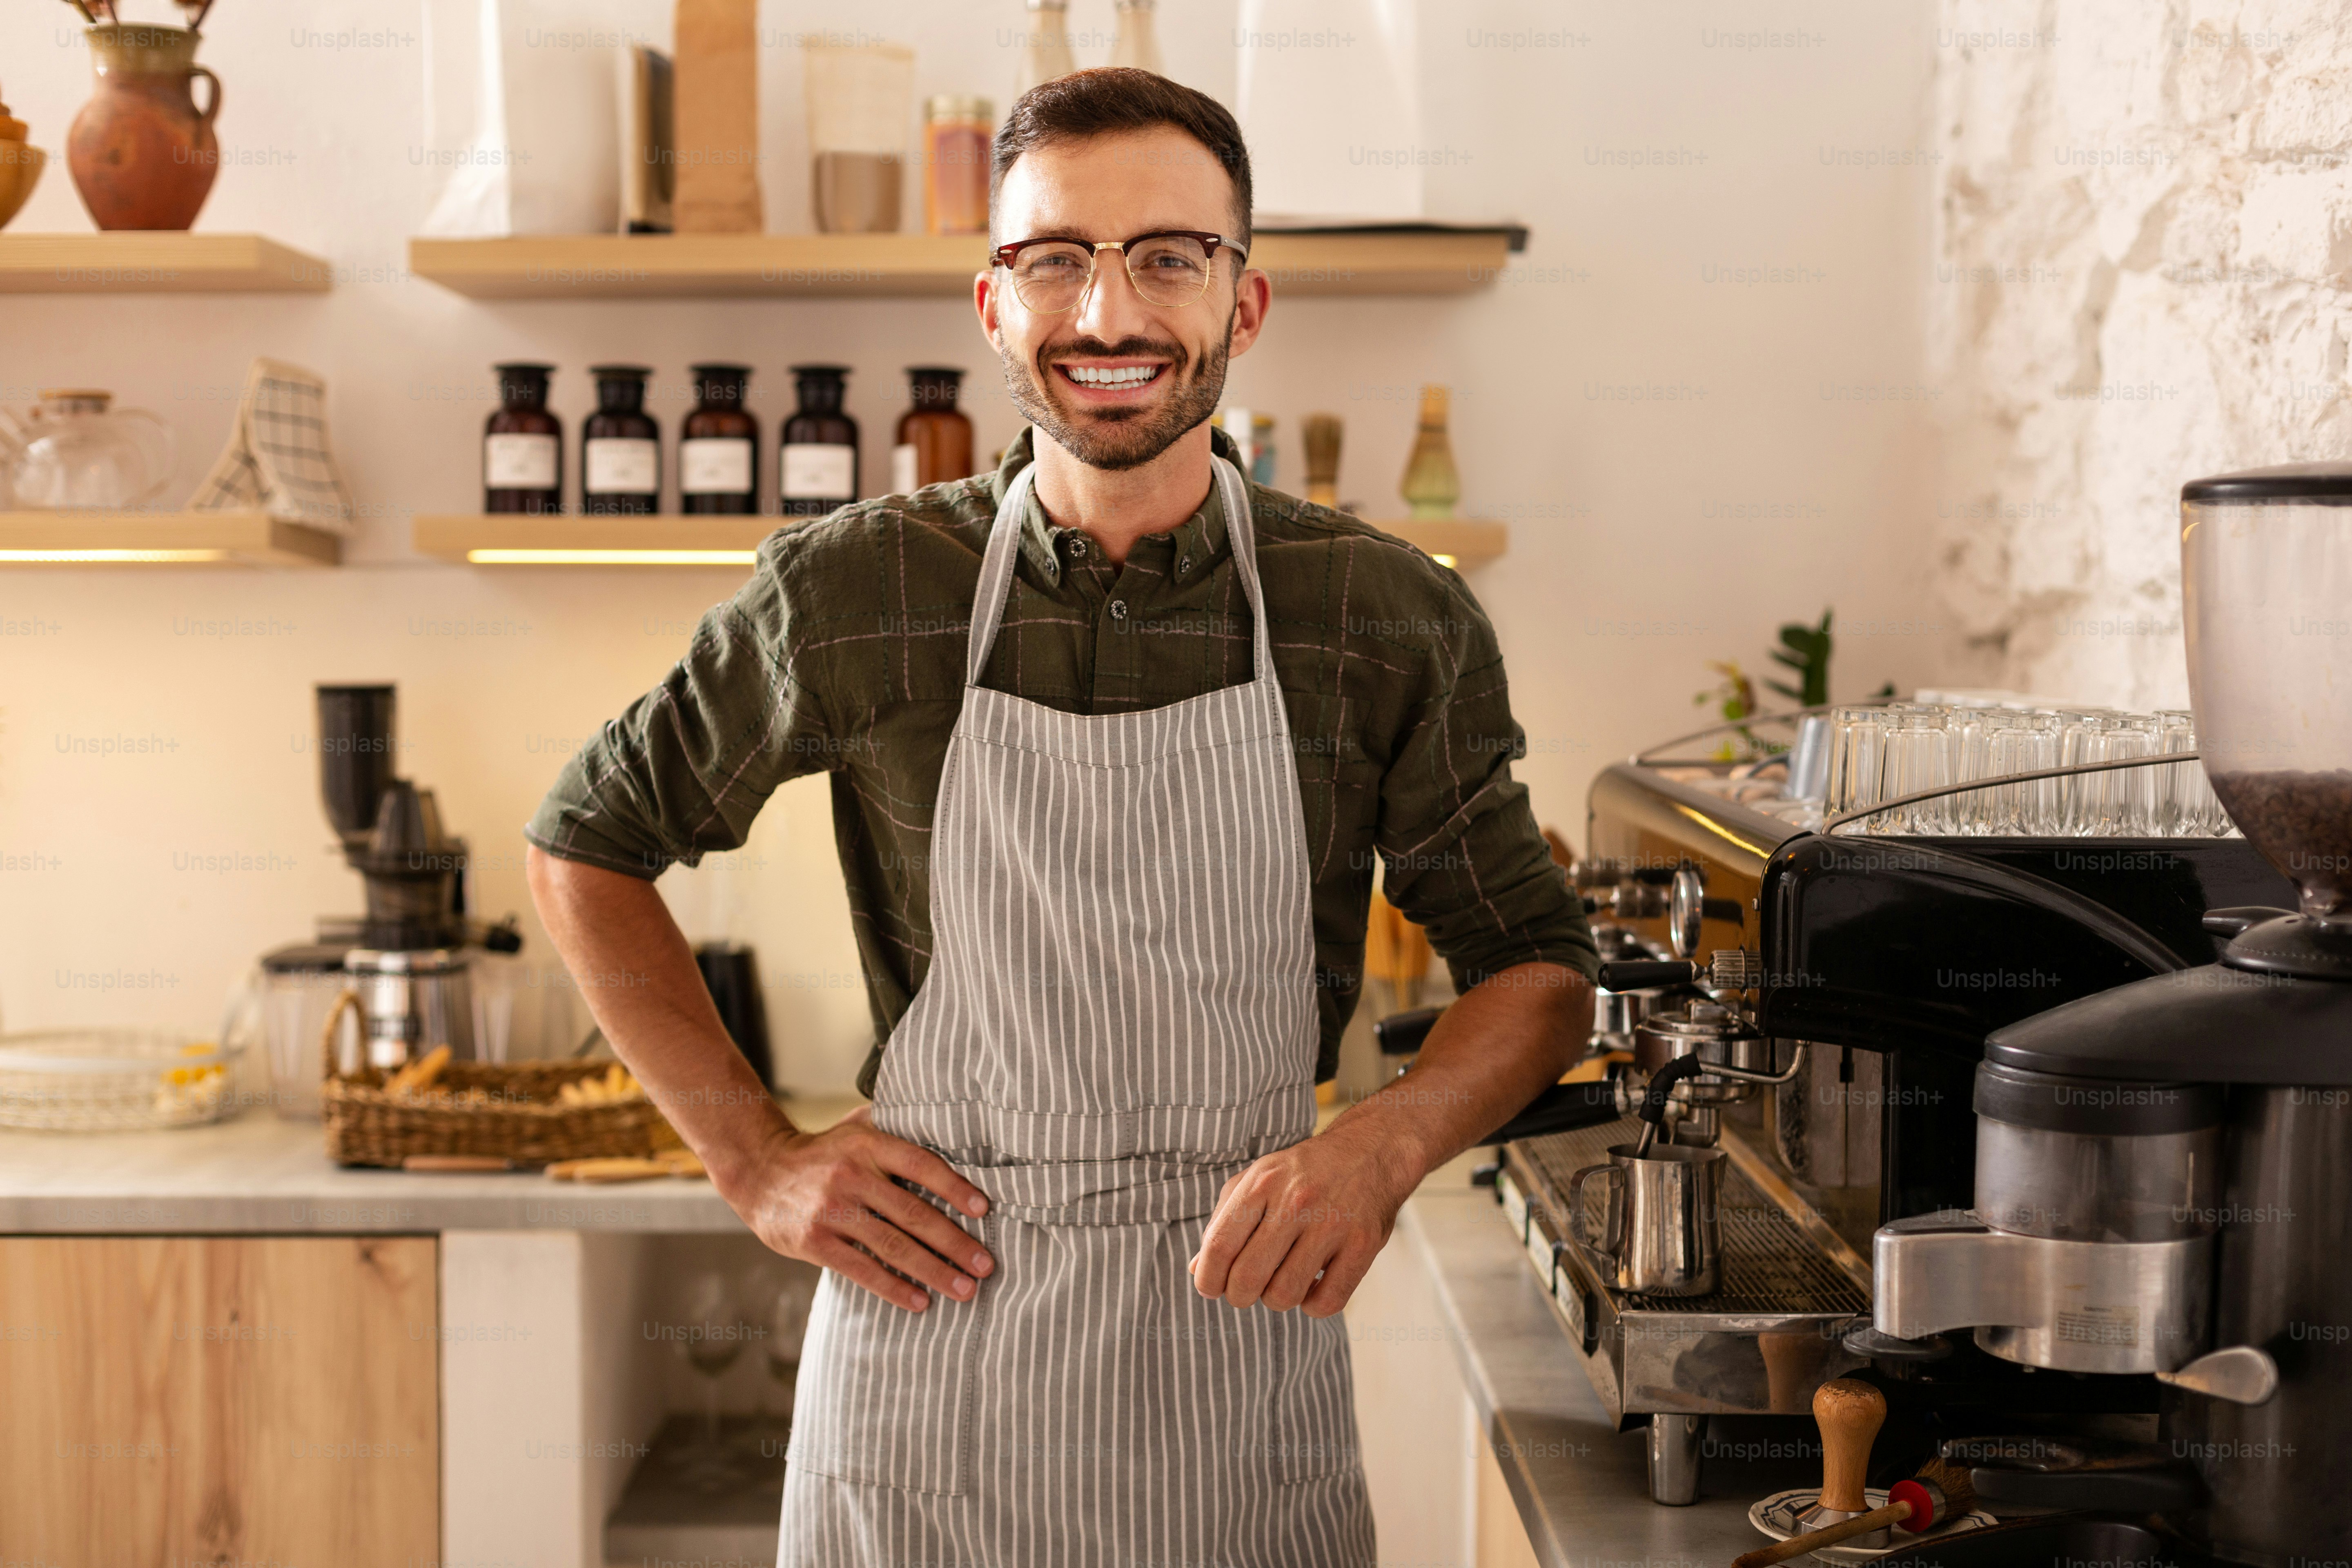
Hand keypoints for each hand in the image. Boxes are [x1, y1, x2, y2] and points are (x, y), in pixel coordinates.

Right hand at [722, 1107, 994, 1313]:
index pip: (920, 1164)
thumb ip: (894, 1125)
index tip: (984, 1210)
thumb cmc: (822, 1153)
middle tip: (986, 1265)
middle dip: (955, 1243)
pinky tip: (920, 1302)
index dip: (955, 1187)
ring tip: (965, 1289)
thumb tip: (947, 1124)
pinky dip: (894, 1287)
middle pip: (913, 1213)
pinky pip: (862, 1269)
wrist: (760, 1173)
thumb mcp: (854, 1128)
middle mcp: (850, 1176)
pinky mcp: (813, 1242)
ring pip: (893, 1246)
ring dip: (934, 1271)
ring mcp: (831, 1211)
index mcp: (867, 1144)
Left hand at [1189, 1121, 1416, 1316]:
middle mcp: (1296, 1202)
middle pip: (1248, 1277)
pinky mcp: (1362, 1245)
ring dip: (1276, 1299)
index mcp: (1263, 1183)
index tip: (1210, 1287)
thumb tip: (1196, 1270)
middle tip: (1244, 1290)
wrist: (1370, 1152)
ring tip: (1281, 1281)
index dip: (1208, 1278)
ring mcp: (1332, 1224)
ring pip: (1285, 1294)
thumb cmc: (1303, 1173)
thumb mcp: (1256, 1180)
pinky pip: (1327, 1301)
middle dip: (1238, 1296)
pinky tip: (1312, 1287)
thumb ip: (1222, 1221)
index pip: (1219, 1246)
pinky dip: (1312, 1306)